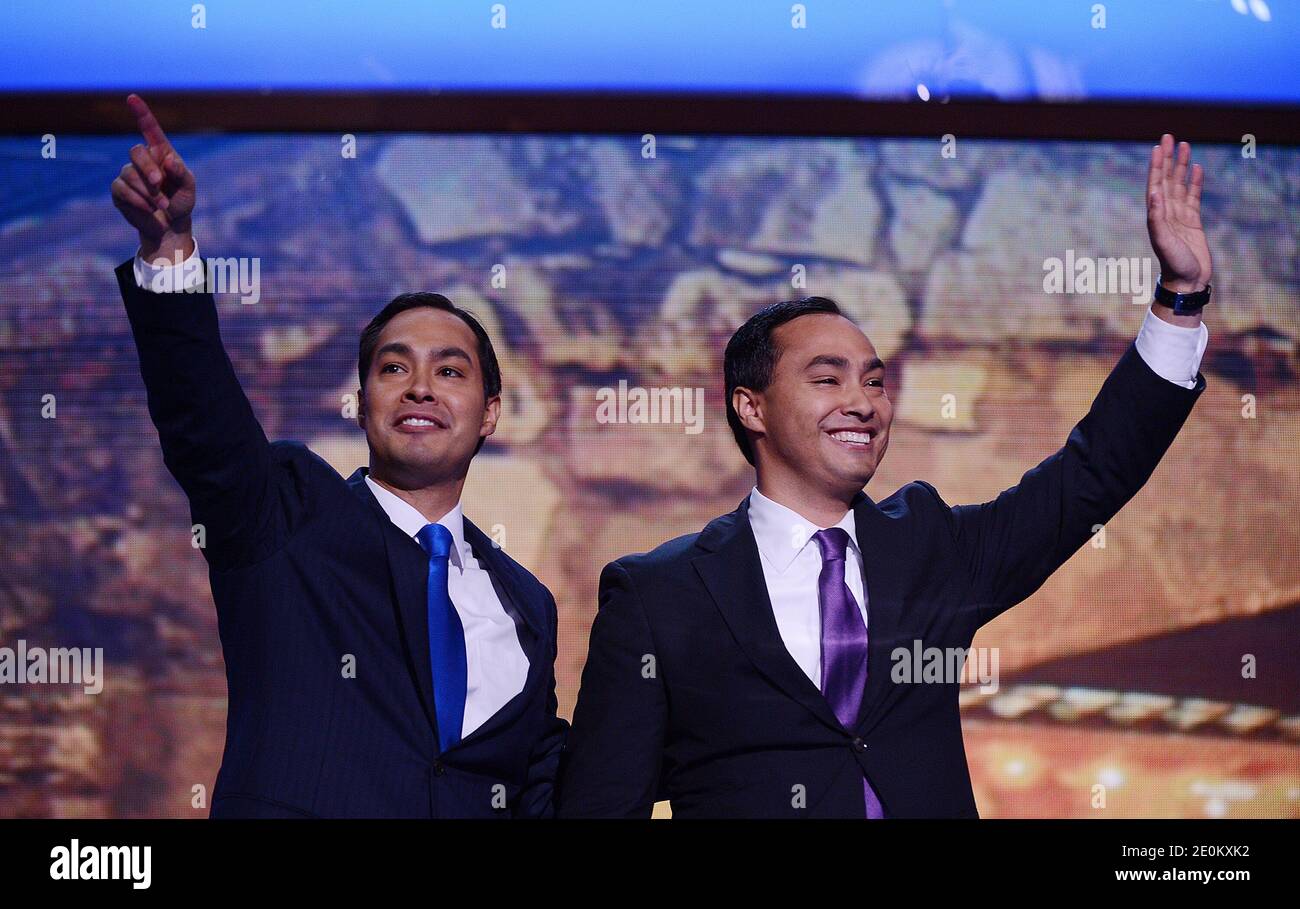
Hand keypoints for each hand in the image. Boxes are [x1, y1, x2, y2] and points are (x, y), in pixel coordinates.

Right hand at [110, 94, 195, 261]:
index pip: (149, 129)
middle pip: (136, 152)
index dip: (141, 113)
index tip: (132, 97)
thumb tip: (168, 159)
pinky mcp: (119, 190)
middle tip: (159, 184)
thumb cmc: (181, 202)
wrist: (170, 226)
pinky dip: (138, 200)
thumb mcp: (189, 188)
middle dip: (147, 169)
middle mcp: (143, 160)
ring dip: (148, 192)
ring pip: (129, 174)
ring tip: (161, 204)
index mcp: (161, 153)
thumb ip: (182, 173)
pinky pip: (122, 189)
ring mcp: (128, 174)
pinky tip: (149, 208)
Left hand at [1146, 134, 1211, 292]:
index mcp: (1156, 215)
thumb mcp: (1163, 241)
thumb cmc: (1174, 264)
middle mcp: (1165, 213)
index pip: (1156, 184)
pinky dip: (1194, 182)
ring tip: (1185, 146)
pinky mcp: (1192, 222)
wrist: (1186, 282)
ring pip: (1180, 185)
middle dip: (1168, 158)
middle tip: (1170, 137)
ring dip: (1181, 166)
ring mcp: (1179, 216)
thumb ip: (1157, 218)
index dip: (1157, 165)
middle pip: (1167, 179)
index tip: (1159, 147)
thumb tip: (1154, 193)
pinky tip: (1195, 169)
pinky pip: (1193, 197)